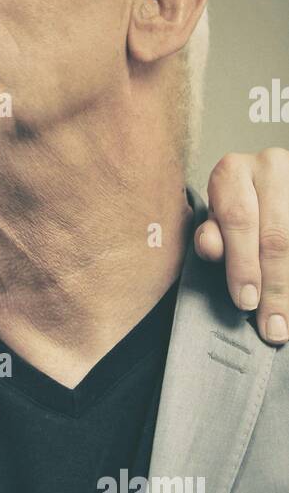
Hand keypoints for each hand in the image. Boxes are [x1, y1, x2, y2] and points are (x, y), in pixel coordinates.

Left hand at [195, 148, 288, 344]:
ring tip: (287, 322)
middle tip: (272, 326)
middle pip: (276, 237)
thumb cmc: (234, 212)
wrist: (260, 188)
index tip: (245, 303)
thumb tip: (212, 248)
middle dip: (274, 287)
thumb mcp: (215, 223)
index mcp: (232, 171)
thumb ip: (213, 236)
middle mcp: (270, 166)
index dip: (243, 265)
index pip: (238, 221)